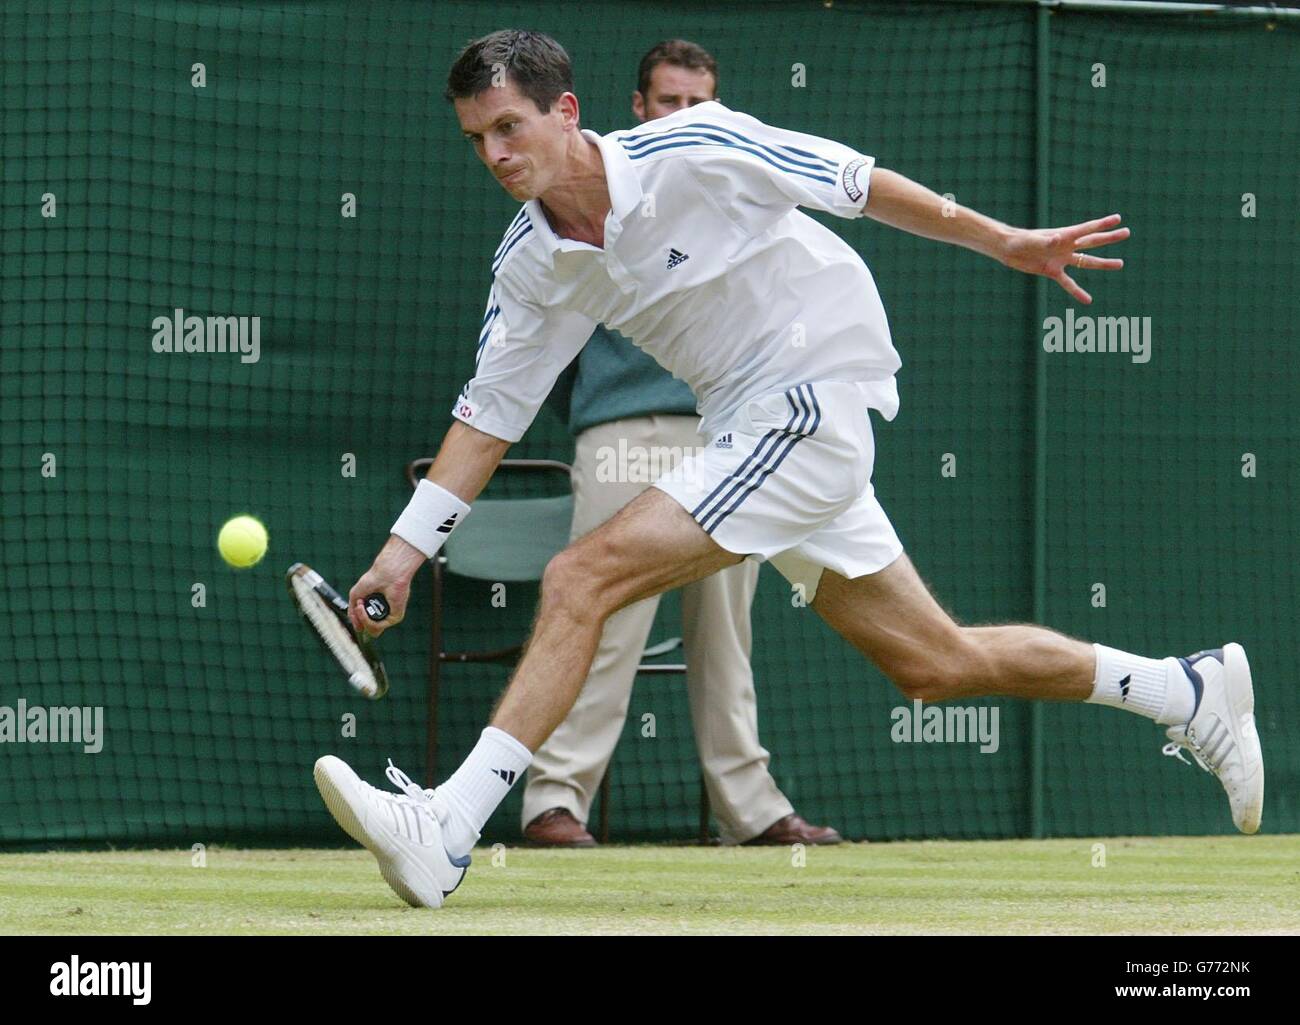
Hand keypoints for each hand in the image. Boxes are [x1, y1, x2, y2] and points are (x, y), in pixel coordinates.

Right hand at [347, 535, 425, 637]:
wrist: (385, 574)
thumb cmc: (373, 580)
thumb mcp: (356, 596)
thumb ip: (353, 613)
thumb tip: (357, 629)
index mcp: (377, 609)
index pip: (367, 625)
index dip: (359, 620)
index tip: (356, 608)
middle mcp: (384, 614)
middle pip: (369, 630)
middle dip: (360, 620)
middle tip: (358, 606)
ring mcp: (390, 616)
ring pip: (373, 631)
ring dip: (362, 619)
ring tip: (360, 605)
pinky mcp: (395, 617)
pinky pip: (377, 626)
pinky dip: (367, 619)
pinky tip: (363, 608)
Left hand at [1002, 213, 1129, 303]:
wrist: (1008, 249)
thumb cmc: (1020, 240)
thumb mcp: (1034, 241)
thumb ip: (1047, 241)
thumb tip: (1058, 239)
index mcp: (1064, 235)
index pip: (1087, 228)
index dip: (1102, 224)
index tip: (1118, 219)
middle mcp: (1066, 246)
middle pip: (1092, 242)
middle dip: (1109, 238)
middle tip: (1127, 233)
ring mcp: (1061, 259)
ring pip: (1086, 261)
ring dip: (1102, 263)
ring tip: (1120, 264)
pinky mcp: (1052, 271)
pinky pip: (1068, 283)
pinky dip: (1077, 292)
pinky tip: (1088, 300)